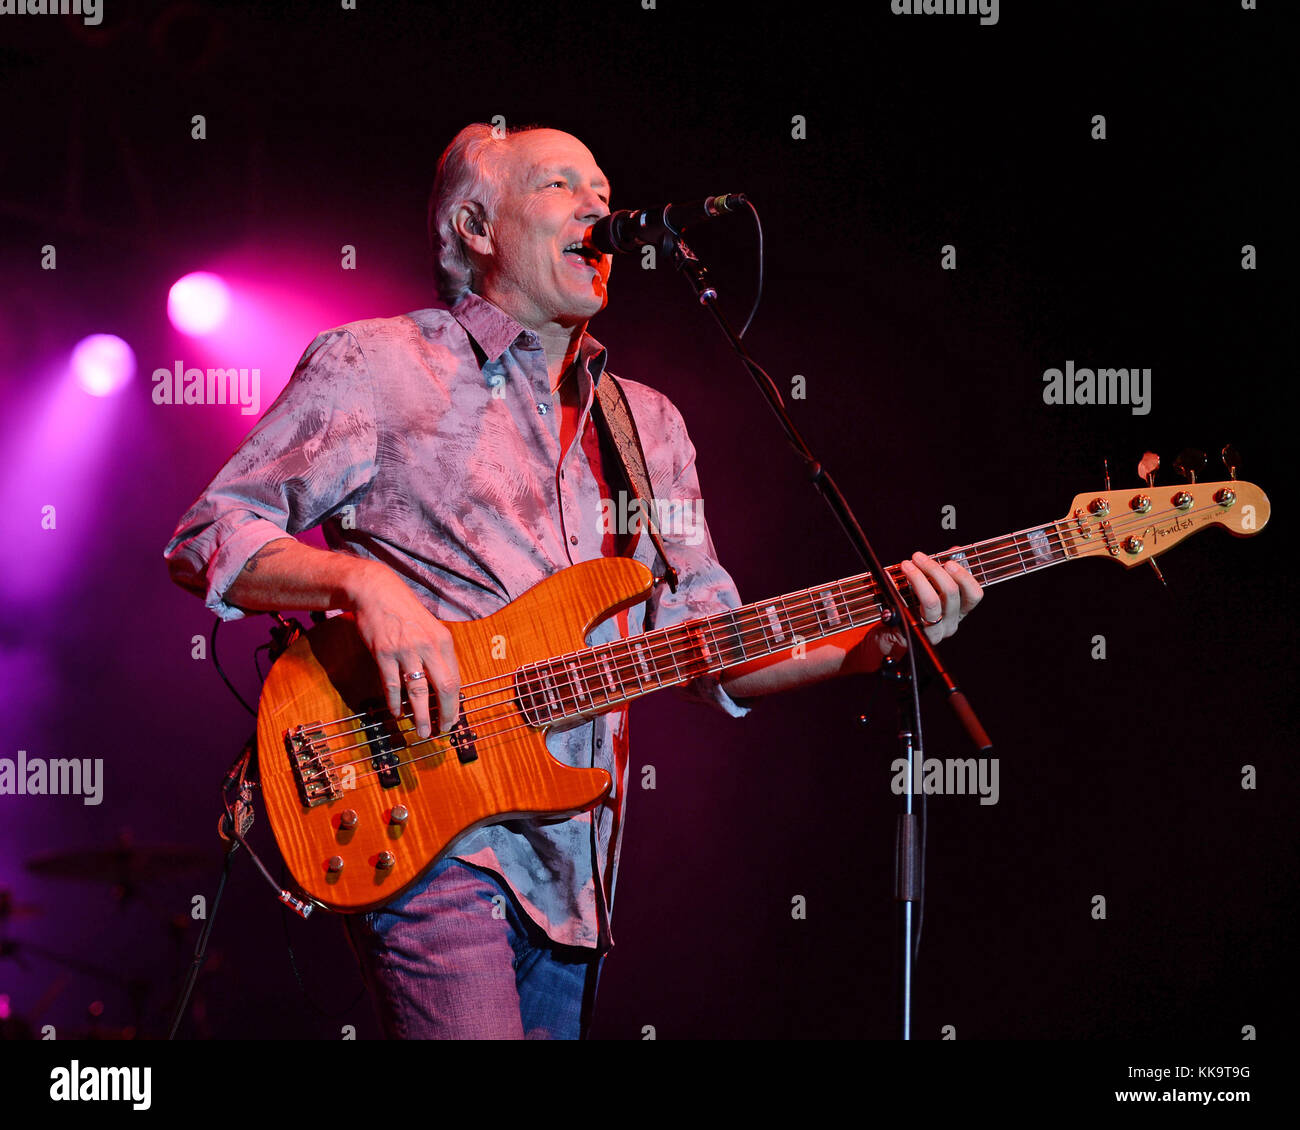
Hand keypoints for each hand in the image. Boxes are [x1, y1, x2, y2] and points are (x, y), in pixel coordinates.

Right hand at [348, 561, 460, 738]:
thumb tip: (445, 685)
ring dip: (421, 715)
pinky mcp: (384, 653)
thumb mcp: (430, 629)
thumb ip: (438, 654)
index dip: (455, 703)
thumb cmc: (405, 612)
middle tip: (442, 731)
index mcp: (444, 641)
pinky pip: (393, 684)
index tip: (453, 719)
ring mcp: (406, 650)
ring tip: (422, 732)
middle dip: (445, 713)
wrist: (377, 592)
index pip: (455, 679)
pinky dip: (395, 703)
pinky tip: (397, 714)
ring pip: (418, 691)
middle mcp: (428, 646)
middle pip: (444, 687)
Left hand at [870, 551, 982, 661]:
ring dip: (918, 577)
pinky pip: (908, 609)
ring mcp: (933, 631)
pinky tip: (891, 577)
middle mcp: (950, 623)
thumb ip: (945, 571)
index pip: (974, 595)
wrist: (890, 636)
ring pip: (932, 601)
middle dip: (934, 569)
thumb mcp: (932, 588)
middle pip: (951, 593)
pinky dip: (898, 588)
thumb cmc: (912, 608)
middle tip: (918, 557)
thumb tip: (956, 550)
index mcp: (958, 612)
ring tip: (906, 565)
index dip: (964, 576)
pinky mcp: (914, 634)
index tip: (949, 561)